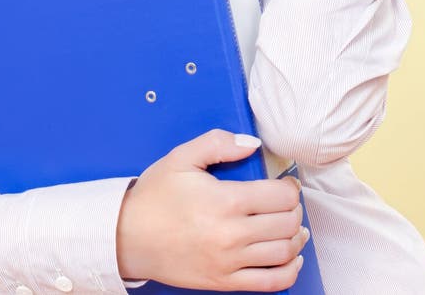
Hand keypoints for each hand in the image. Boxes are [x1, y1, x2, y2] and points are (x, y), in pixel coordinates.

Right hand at [116, 129, 307, 290]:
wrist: (128, 237)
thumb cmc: (155, 196)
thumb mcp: (181, 158)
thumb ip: (218, 143)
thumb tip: (252, 144)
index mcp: (225, 201)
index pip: (280, 196)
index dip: (290, 186)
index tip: (285, 182)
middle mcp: (232, 234)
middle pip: (287, 223)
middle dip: (294, 209)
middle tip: (287, 201)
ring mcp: (229, 262)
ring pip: (284, 252)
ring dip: (296, 237)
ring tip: (293, 226)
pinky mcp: (223, 282)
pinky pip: (270, 283)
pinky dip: (288, 271)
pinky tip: (290, 257)